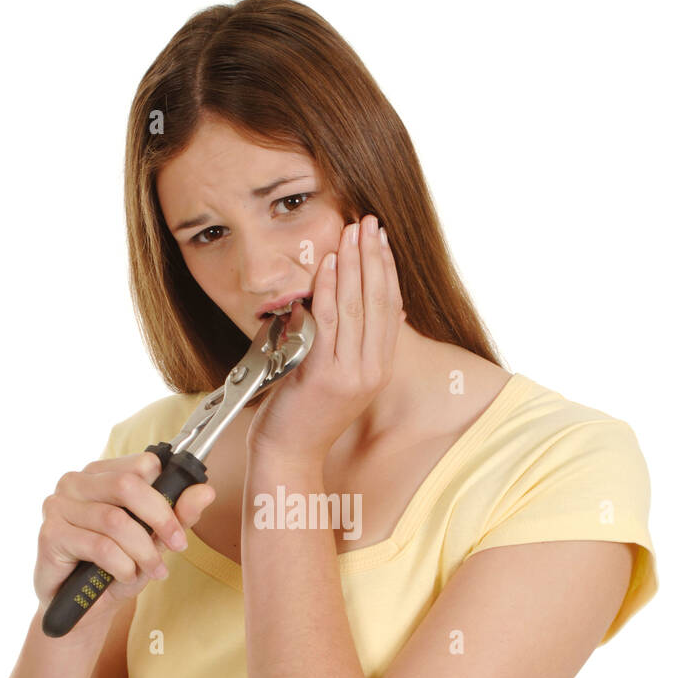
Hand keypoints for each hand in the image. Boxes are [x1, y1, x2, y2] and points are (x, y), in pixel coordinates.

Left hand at [245, 214, 404, 463]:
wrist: (288, 454)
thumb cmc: (305, 416)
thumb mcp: (341, 379)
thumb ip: (356, 346)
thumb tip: (370, 309)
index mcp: (378, 368)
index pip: (389, 307)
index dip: (386, 269)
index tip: (381, 239)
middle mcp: (370, 370)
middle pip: (377, 301)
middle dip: (373, 256)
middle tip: (368, 223)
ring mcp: (349, 374)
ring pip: (356, 306)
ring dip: (352, 264)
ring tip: (351, 233)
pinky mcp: (323, 375)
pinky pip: (328, 322)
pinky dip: (328, 289)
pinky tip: (328, 265)